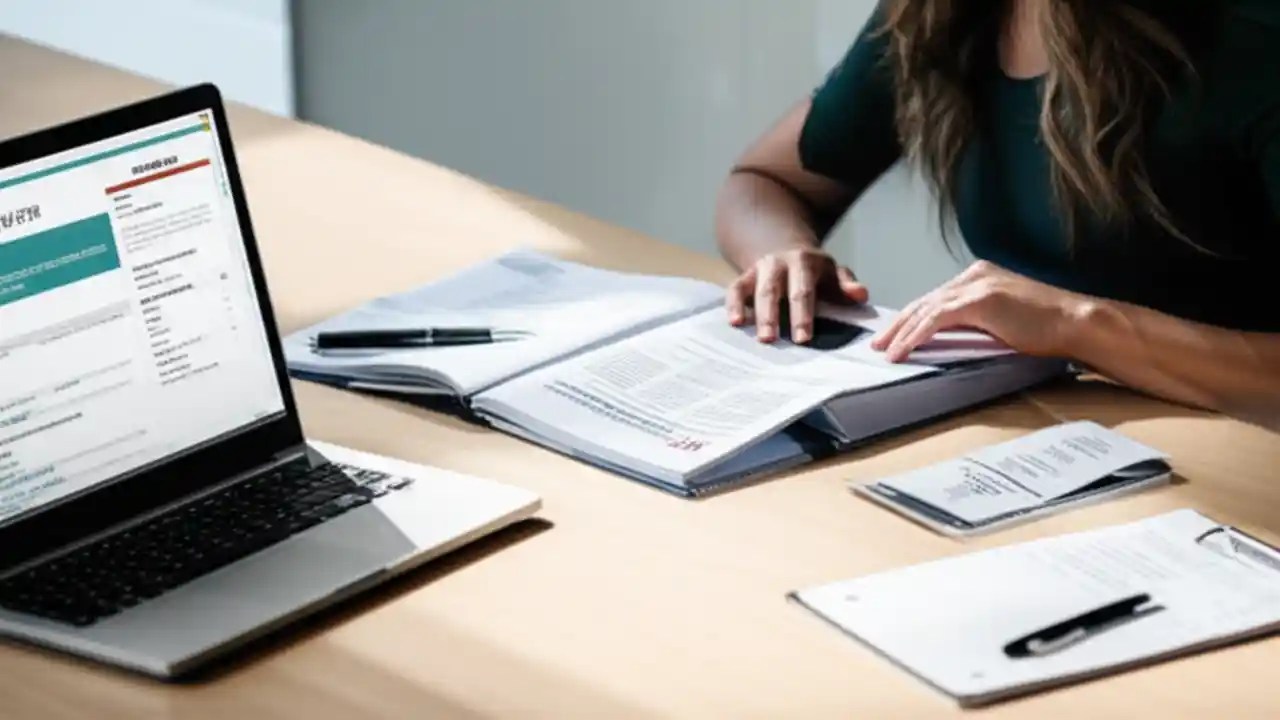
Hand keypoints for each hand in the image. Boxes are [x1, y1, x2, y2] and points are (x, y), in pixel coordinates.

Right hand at [725, 247, 868, 342]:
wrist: (785, 249)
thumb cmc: (814, 272)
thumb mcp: (833, 272)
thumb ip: (846, 284)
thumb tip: (861, 295)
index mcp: (804, 262)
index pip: (803, 290)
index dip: (802, 315)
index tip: (804, 338)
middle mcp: (779, 263)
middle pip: (774, 290)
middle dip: (773, 316)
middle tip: (773, 341)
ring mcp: (759, 270)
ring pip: (754, 291)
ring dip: (756, 314)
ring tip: (759, 338)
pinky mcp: (744, 277)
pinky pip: (735, 289)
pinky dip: (732, 305)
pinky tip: (735, 323)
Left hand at [871, 260, 1090, 361]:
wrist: (1075, 323)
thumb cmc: (1048, 328)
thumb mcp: (1003, 320)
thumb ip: (976, 321)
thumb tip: (949, 338)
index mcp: (981, 276)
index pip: (937, 297)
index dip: (913, 317)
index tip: (895, 334)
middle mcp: (975, 274)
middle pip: (926, 300)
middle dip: (899, 323)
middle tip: (879, 342)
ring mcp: (976, 284)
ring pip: (926, 309)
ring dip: (902, 332)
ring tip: (886, 350)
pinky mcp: (979, 299)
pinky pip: (936, 319)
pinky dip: (916, 336)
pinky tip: (904, 350)